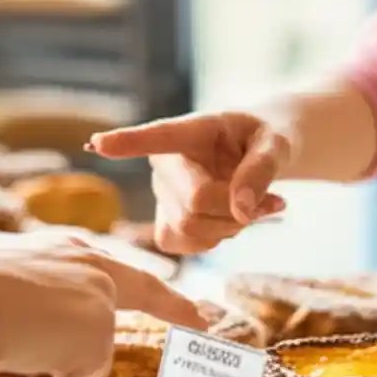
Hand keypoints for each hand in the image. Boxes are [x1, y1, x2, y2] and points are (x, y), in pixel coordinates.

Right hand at [0, 233, 206, 376]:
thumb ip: (25, 328)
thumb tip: (15, 372)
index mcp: (64, 254)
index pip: (129, 279)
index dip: (167, 300)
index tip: (199, 316)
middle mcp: (91, 268)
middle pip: (115, 328)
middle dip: (98, 358)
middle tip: (178, 341)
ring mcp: (99, 300)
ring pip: (79, 373)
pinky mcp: (98, 335)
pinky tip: (5, 371)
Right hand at [89, 112, 289, 253]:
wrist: (261, 154)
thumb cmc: (265, 138)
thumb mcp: (277, 143)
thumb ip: (262, 170)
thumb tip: (241, 210)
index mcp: (190, 131)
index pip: (158, 136)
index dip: (128, 142)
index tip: (99, 143)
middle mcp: (166, 163)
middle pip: (196, 201)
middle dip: (238, 209)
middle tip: (271, 201)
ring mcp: (162, 195)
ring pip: (192, 228)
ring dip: (232, 227)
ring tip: (252, 206)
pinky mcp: (167, 223)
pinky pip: (185, 245)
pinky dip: (218, 240)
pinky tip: (232, 221)